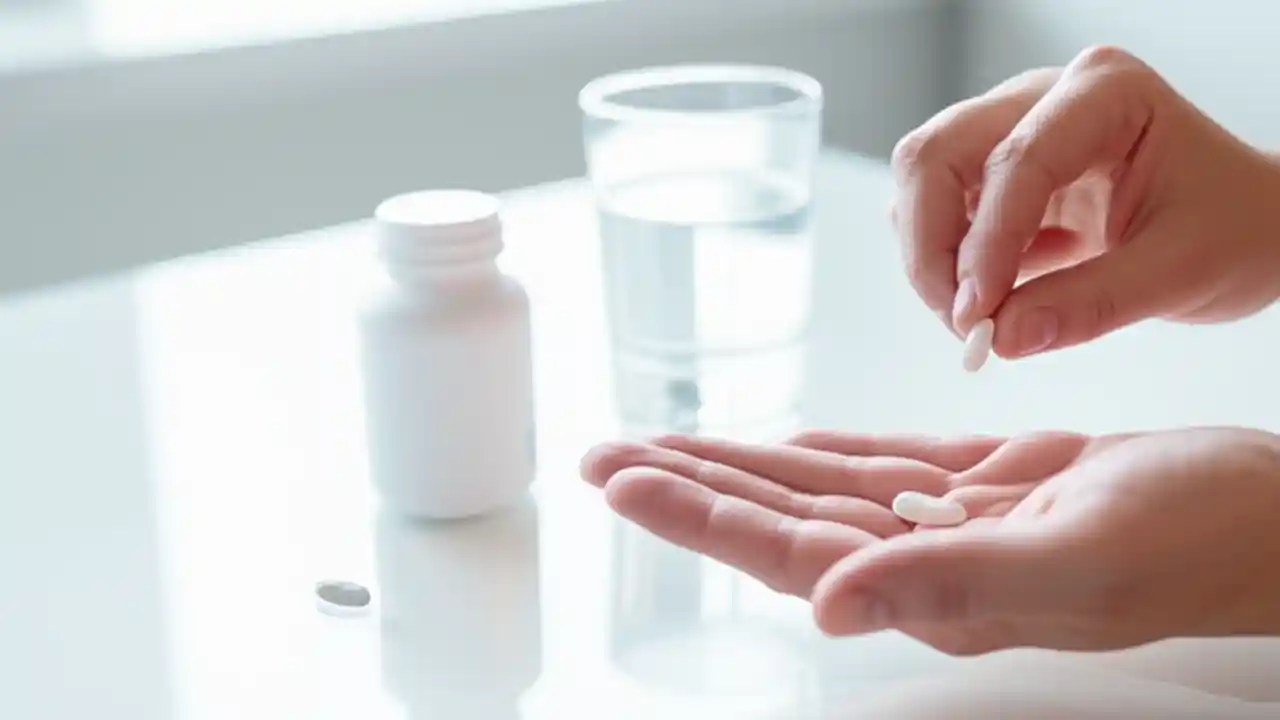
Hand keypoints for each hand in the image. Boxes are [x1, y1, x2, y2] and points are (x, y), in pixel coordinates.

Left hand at [580, 427, 1279, 654]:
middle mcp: (921, 558)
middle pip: (776, 517)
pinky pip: (878, 466)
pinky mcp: (983, 484)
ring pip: (815, 488)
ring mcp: (948, 520)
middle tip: (606, 453)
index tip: (624, 479)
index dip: (696, 514)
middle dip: (688, 484)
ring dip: (737, 463)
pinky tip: (776, 443)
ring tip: (664, 441)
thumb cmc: (1192, 542)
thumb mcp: (1073, 563)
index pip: (781, 549)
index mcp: (928, 584)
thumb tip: (825, 607)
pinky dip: (820, 451)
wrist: (1261, 513)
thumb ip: (946, 584)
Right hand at [892, 45, 1279, 355]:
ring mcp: (1011, 131)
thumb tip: (1001, 338)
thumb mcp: (1180, 273)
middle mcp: (1044, 98)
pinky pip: (937, 214)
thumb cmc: (1234, 230)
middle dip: (932, 248)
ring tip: (983, 318)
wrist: (1246, 229)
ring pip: (922, 184)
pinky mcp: (994, 175)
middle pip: (935, 157)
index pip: (1016, 161)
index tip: (979, 317)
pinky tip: (999, 296)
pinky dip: (948, 266)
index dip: (987, 244)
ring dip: (931, 260)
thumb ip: (1089, 305)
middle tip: (962, 322)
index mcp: (1105, 93)